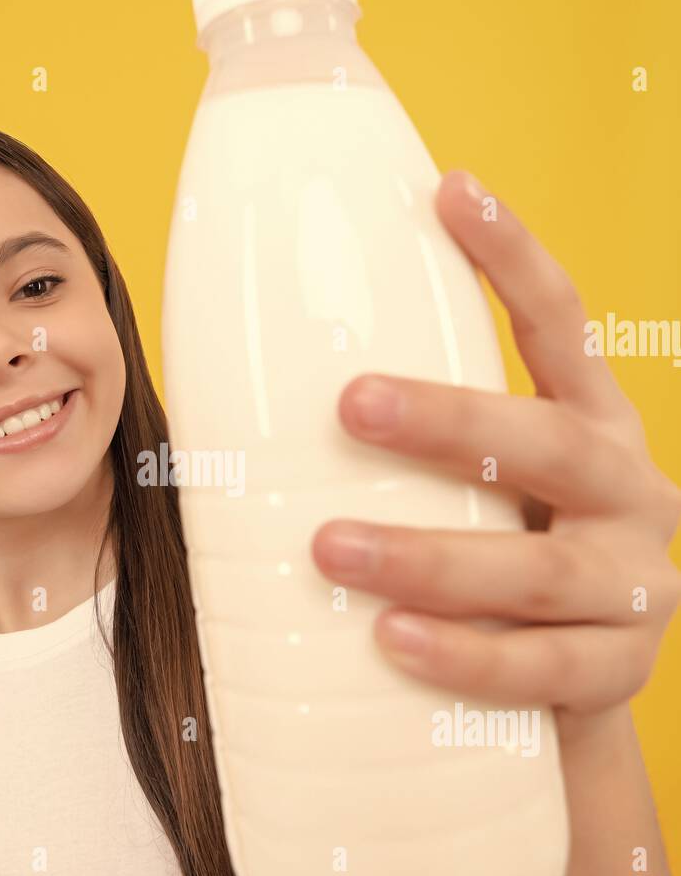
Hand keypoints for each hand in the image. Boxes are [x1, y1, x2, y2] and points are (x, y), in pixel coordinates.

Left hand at [310, 170, 680, 745]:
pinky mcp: (619, 671)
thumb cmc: (497, 558)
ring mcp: (636, 584)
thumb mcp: (478, 490)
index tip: (449, 190)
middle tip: (351, 404)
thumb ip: (412, 450)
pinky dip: (465, 657)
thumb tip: (240, 390)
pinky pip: (539, 669)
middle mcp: (630, 491)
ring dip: (430, 556)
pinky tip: (394, 641)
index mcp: (594, 426)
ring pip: (537, 569)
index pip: (562, 326)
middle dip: (450, 421)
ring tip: (331, 546)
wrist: (573, 686)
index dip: (515, 257)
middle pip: (548, 442)